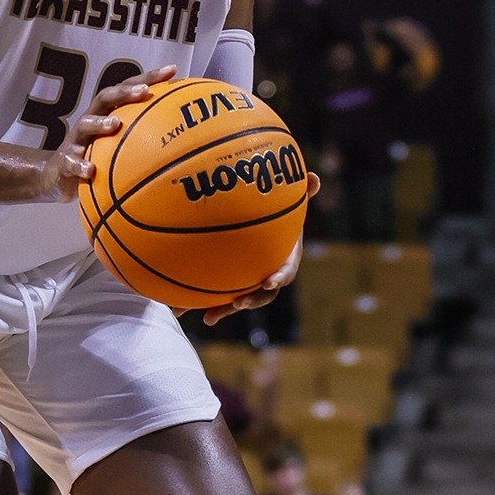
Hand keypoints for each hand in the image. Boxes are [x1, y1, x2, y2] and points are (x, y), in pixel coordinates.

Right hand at [36, 65, 175, 201]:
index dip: (149, 77)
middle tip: (144, 92)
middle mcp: (90, 119)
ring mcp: (76, 139)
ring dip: (100, 122)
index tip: (173, 70)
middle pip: (105, 97)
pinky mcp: (64, 160)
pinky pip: (71, 161)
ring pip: (86, 124)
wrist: (57, 176)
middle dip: (124, 92)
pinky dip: (80, 165)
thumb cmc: (96, 155)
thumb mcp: (117, 144)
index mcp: (106, 113)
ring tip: (115, 124)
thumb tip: (185, 140)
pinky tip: (91, 170)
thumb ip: (144, 137)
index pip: (128, 88)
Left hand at [181, 172, 321, 325]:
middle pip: (262, 294)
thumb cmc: (279, 216)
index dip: (279, 277)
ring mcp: (248, 281)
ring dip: (224, 309)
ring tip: (209, 316)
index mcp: (283, 258)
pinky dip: (200, 304)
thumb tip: (316, 177)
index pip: (286, 271)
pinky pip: (216, 295)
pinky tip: (178, 310)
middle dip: (251, 300)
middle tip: (240, 303)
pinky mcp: (230, 283)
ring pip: (238, 299)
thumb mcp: (290, 203)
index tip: (270, 282)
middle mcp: (266, 274)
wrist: (261, 229)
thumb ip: (301, 192)